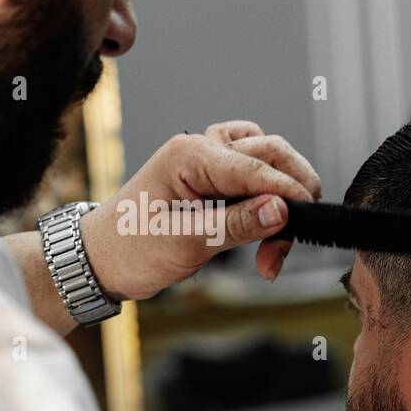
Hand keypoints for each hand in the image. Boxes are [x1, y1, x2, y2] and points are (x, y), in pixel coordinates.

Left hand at [80, 121, 320, 301]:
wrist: (100, 261)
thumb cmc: (129, 250)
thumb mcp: (184, 243)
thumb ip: (236, 224)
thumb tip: (282, 209)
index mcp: (189, 156)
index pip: (255, 167)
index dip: (287, 193)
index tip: (310, 221)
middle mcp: (199, 149)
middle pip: (269, 153)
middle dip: (289, 194)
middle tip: (292, 238)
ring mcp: (205, 162)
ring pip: (265, 162)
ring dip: (281, 196)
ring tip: (275, 245)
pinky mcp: (209, 180)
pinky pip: (251, 176)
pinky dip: (266, 200)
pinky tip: (264, 229)